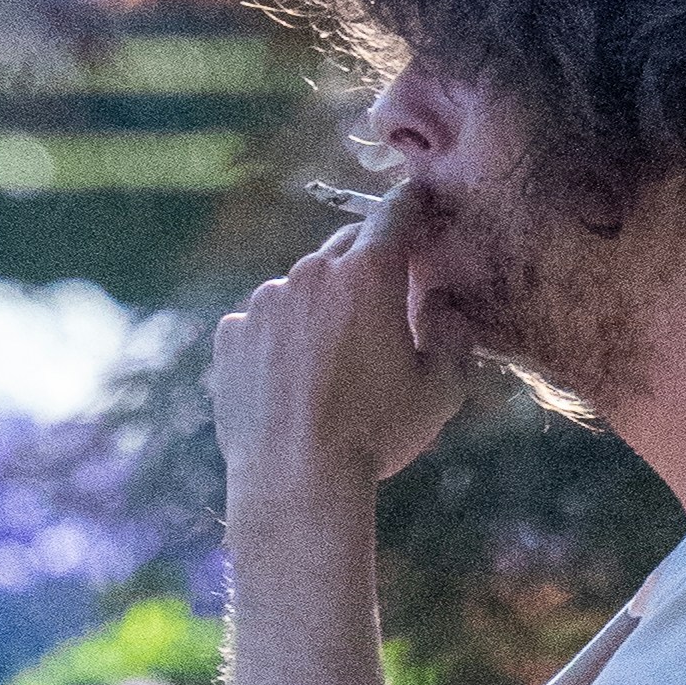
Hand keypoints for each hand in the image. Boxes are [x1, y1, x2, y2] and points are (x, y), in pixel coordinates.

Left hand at [210, 195, 472, 508]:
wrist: (295, 479)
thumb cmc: (376, 433)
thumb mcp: (441, 390)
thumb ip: (454, 335)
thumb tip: (446, 306)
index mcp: (369, 274)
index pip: (395, 213)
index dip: (412, 205)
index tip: (419, 205)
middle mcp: (311, 273)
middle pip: (346, 247)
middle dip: (368, 265)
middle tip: (383, 306)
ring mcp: (264, 302)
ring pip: (301, 287)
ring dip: (319, 307)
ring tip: (333, 363)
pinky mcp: (231, 335)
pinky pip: (262, 323)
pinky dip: (278, 339)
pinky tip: (292, 381)